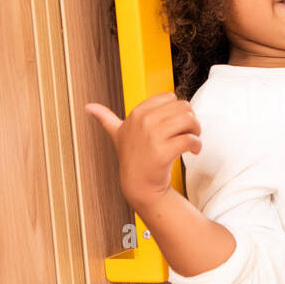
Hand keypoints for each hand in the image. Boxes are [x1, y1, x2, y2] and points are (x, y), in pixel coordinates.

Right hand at [85, 92, 201, 210]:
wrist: (138, 186)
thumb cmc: (132, 158)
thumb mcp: (117, 135)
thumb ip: (105, 118)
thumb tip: (88, 106)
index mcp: (137, 113)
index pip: (170, 97)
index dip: (178, 109)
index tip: (177, 123)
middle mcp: (143, 122)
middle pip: (183, 107)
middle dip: (192, 120)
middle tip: (190, 132)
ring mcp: (152, 137)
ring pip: (189, 120)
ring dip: (197, 131)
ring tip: (193, 141)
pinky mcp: (162, 152)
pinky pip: (190, 139)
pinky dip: (197, 145)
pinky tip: (194, 150)